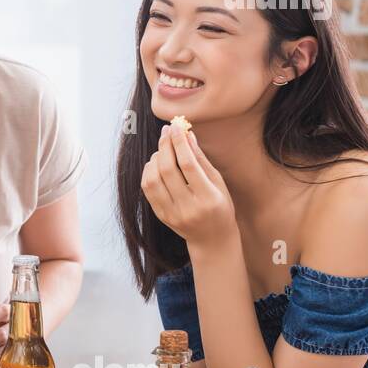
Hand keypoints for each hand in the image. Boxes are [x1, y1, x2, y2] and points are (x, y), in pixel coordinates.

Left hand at [140, 122, 235, 248]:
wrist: (212, 240)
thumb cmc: (220, 207)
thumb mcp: (218, 183)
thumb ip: (201, 159)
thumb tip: (187, 134)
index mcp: (208, 198)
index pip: (188, 165)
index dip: (179, 143)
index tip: (176, 126)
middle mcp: (188, 207)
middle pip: (168, 170)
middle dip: (165, 146)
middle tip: (167, 131)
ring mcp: (172, 214)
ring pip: (153, 179)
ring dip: (155, 159)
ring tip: (163, 150)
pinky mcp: (161, 216)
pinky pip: (147, 189)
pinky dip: (148, 172)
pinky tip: (156, 164)